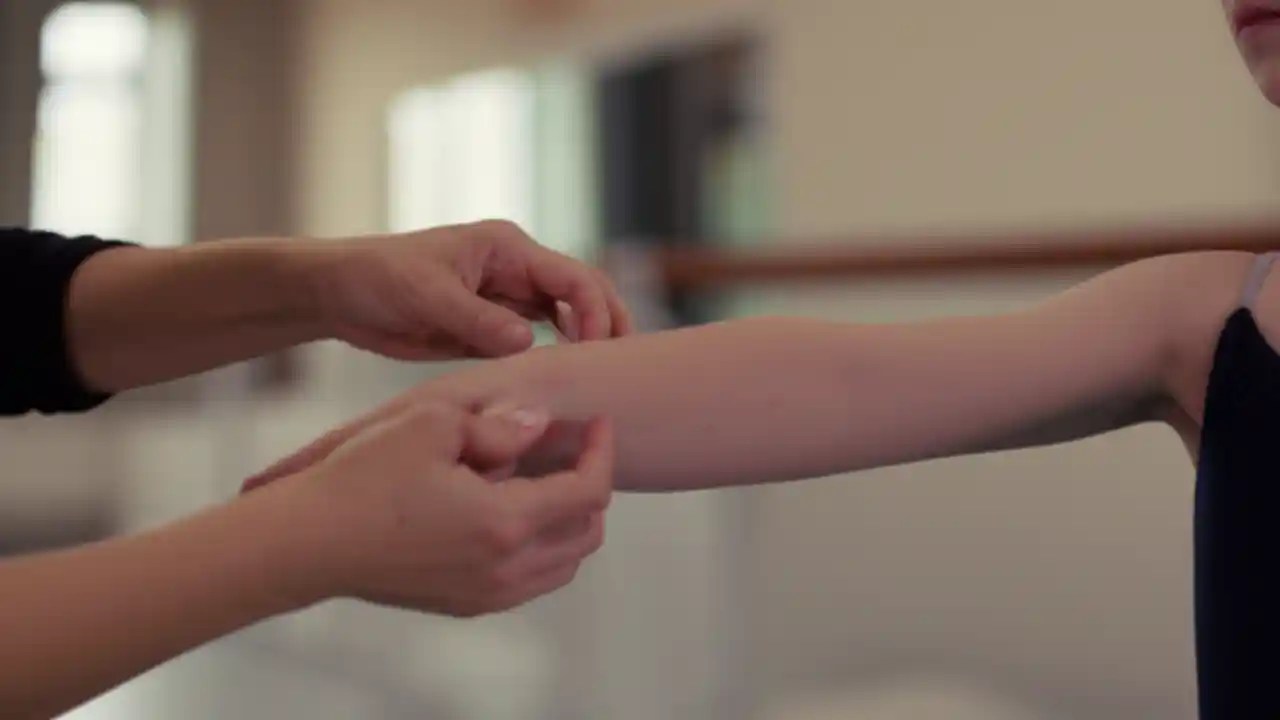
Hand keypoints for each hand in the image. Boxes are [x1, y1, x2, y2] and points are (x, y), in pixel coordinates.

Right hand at [270, 402, 612, 616]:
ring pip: (565, 563)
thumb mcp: (433, 423)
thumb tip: (540, 425)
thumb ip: (500, 425)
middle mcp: (506, 569)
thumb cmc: (363, 476)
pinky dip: (542, 546)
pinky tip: (513, 508)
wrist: (308, 541)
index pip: (589, 491)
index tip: (598, 422)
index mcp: (506, 522)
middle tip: (574, 447)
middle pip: (588, 533)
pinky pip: (531, 581)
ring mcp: (487, 593)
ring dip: (570, 520)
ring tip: (546, 476)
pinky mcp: (465, 603)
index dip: (602, 451)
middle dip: (592, 485)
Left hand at [299, 220, 632, 359]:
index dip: (593, 309)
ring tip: (606, 378)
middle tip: (624, 363)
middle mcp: (515, 271)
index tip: (597, 346)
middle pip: (581, 293)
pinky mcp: (491, 328)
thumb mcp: (427, 296)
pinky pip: (537, 342)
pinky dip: (556, 359)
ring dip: (586, 342)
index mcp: (507, 249)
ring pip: (565, 319)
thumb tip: (529, 341)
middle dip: (606, 322)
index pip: (570, 276)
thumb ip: (478, 319)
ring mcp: (505, 300)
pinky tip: (567, 383)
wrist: (340, 295)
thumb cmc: (378, 278)